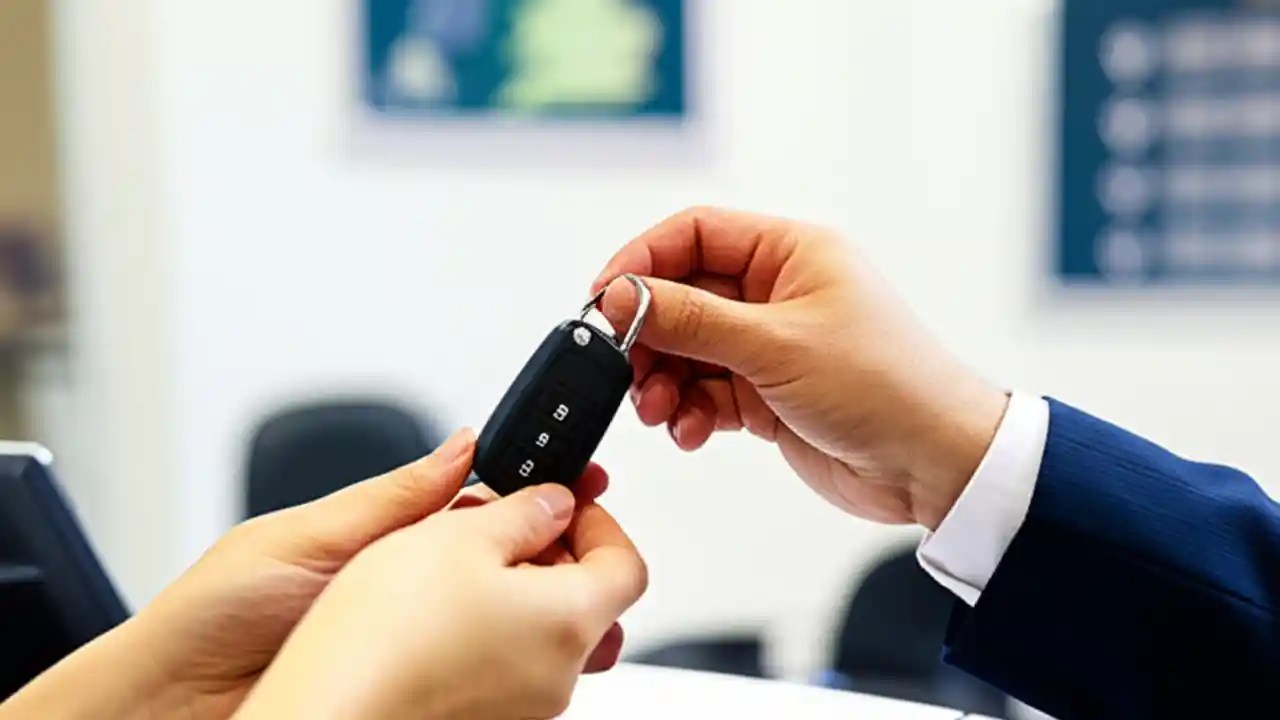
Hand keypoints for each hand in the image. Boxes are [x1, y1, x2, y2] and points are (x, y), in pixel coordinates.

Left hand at [0, 430, 618, 718]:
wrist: (170, 708)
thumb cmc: (214, 616)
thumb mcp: (305, 535)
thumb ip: (392, 498)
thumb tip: (463, 445)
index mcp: (383, 538)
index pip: (478, 507)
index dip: (533, 493)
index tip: (581, 482)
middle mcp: (405, 588)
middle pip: (502, 567)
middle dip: (557, 553)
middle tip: (600, 545)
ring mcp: (411, 644)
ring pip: (501, 626)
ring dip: (549, 613)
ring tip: (590, 607)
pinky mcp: (413, 691)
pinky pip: (477, 676)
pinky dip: (516, 670)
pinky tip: (541, 662)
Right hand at [593, 206, 1008, 528]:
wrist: (935, 465)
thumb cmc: (884, 387)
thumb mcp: (777, 345)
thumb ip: (692, 320)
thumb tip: (623, 297)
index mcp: (791, 253)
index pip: (695, 233)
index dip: (643, 261)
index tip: (604, 299)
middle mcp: (778, 292)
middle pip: (684, 295)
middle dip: (650, 334)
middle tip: (624, 368)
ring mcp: (772, 344)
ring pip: (689, 349)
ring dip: (664, 379)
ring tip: (661, 410)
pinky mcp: (768, 393)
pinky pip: (707, 391)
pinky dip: (690, 410)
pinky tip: (691, 430)